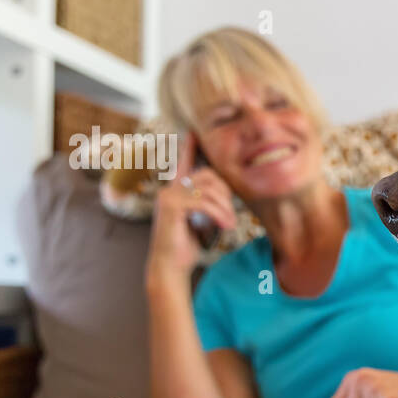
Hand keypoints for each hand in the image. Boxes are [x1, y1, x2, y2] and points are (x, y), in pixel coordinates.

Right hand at [145, 134, 237, 288]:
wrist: (170, 267)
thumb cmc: (187, 246)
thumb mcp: (201, 221)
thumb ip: (207, 204)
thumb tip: (224, 194)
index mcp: (176, 191)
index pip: (184, 163)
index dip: (189, 146)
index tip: (194, 131)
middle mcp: (169, 189)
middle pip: (208, 176)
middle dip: (225, 194)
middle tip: (229, 215)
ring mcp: (168, 196)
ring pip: (209, 190)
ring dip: (225, 208)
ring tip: (229, 224)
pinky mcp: (171, 206)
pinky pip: (204, 202)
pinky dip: (219, 214)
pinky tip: (224, 227)